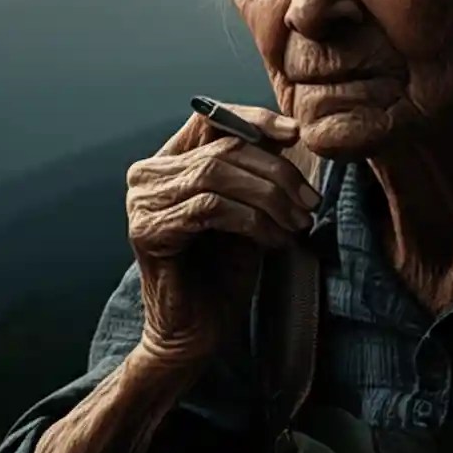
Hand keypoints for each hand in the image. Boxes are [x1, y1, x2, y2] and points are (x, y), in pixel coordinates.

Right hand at [126, 103, 320, 360]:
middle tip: (310, 201)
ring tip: (298, 223)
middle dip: (277, 172)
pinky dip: (252, 221)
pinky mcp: (147, 230)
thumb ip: (256, 172)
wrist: (199, 333)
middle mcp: (147, 175)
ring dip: (269, 198)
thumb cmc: (224, 273)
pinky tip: (274, 241)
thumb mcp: (248, 209)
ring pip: (217, 175)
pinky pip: (210, 208)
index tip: (296, 133)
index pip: (211, 119)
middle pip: (223, 149)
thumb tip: (290, 134)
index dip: (255, 120)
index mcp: (169, 162)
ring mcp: (142, 202)